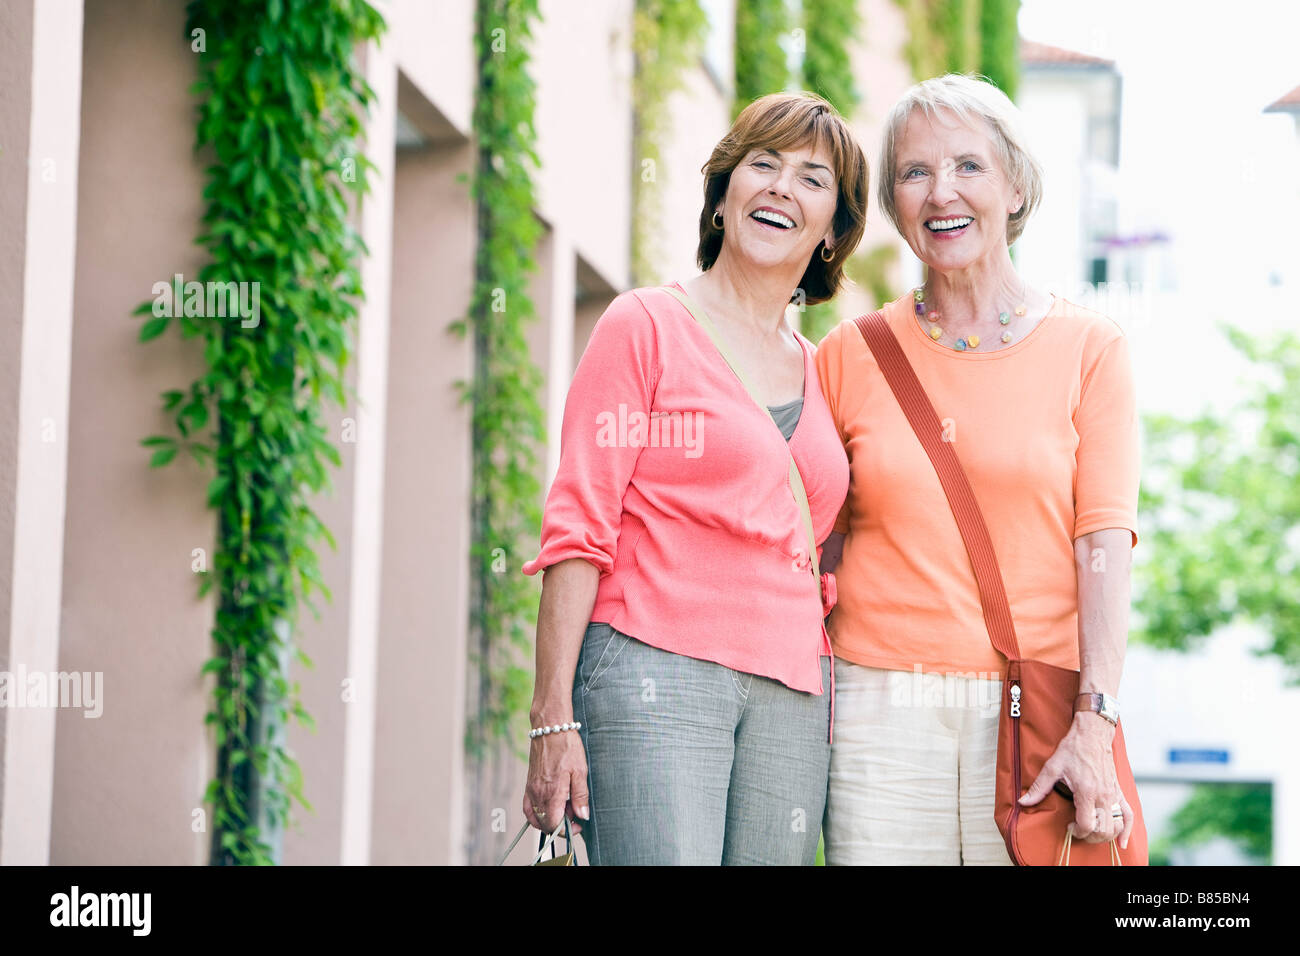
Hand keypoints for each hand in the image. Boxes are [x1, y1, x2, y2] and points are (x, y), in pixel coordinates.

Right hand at [523, 729, 588, 835]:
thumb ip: (580, 796)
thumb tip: (583, 816)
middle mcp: (538, 794)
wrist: (550, 728)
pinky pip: (528, 807)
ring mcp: (531, 790)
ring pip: (535, 817)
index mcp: (552, 793)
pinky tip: (548, 807)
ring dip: (549, 819)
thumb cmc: (567, 746)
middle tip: (574, 812)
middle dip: (560, 824)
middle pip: (544, 824)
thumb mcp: (580, 771)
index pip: (553, 824)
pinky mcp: (528, 784)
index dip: (566, 830)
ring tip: (564, 808)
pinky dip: (536, 814)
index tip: (578, 824)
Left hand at [1018, 713, 1132, 848]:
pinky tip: (1122, 841)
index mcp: (1087, 792)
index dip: (1077, 831)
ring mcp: (1113, 795)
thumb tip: (1023, 801)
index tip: (1069, 827)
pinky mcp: (1119, 792)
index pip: (1087, 824)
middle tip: (1077, 830)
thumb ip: (1039, 787)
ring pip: (1116, 826)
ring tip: (1091, 832)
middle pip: (1103, 829)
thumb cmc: (1073, 749)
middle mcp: (1104, 796)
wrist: (1092, 734)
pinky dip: (1127, 830)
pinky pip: (1129, 815)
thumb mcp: (1052, 767)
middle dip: (1089, 836)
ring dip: (1105, 835)